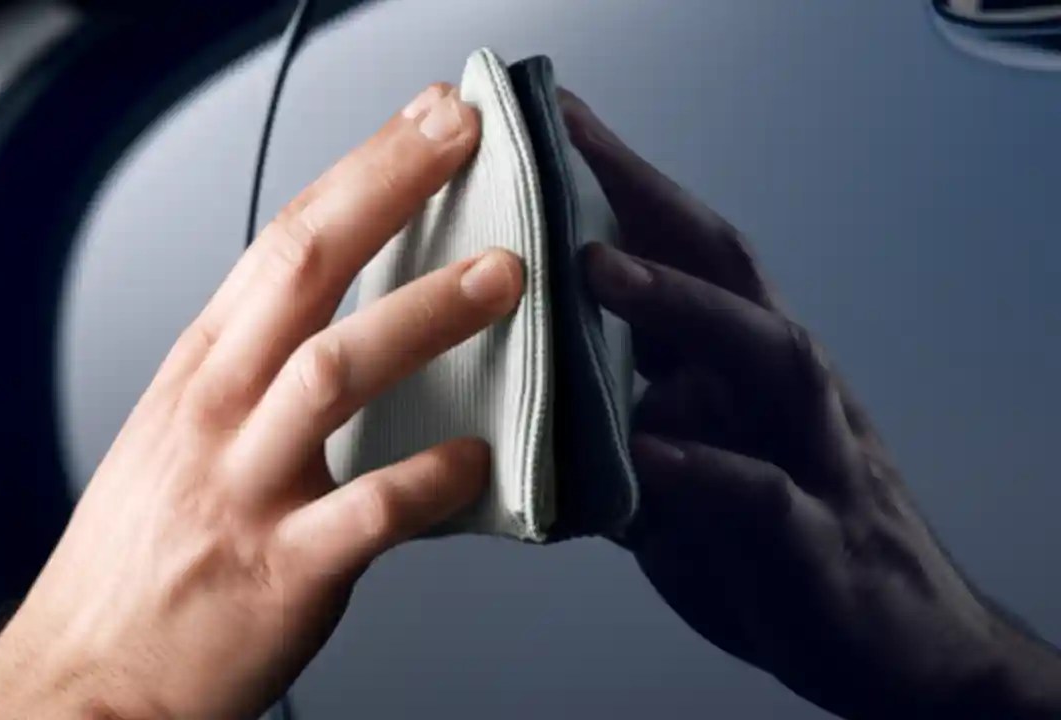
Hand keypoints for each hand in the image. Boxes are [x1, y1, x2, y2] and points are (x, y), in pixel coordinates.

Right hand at [0, 83, 522, 719]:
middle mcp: (216, 413)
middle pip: (303, 270)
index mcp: (199, 373)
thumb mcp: (179, 439)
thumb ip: (255, 379)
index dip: (361, 172)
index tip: (422, 125)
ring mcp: (244, 488)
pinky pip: (365, 513)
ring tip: (500, 280)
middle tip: (461, 141)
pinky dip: (428, 481)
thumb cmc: (140, 561)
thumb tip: (345, 325)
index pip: (282, 242)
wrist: (88, 683)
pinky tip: (478, 461)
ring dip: (422, 316)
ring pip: (332, 372)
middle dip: (388, 191)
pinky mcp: (280, 571)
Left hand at [561, 90, 1060, 718]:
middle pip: (728, 269)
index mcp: (741, 363)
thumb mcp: (684, 465)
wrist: (888, 636)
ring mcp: (808, 453)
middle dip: (647, 202)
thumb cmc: (769, 540)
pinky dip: (706, 468)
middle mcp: (781, 387)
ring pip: (764, 356)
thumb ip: (616, 418)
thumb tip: (524, 379)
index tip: (554, 119)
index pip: (684, 249)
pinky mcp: (816, 536)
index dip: (622, 182)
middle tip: (569, 150)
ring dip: (683, 306)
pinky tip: (647, 450)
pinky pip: (762, 494)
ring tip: (600, 269)